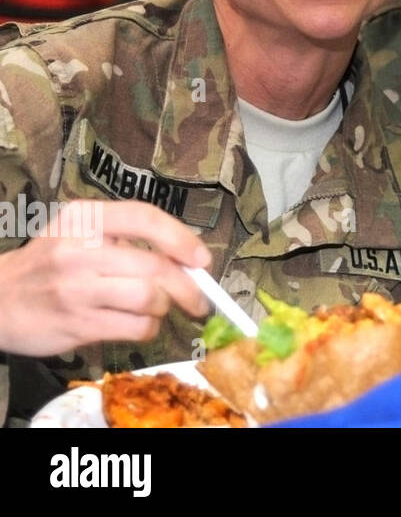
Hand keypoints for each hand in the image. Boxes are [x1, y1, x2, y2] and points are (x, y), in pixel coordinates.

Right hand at [0, 200, 210, 356]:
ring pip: (149, 299)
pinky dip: (149, 329)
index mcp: (85, 218)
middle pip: (155, 266)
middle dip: (189, 287)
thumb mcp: (78, 232)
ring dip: (165, 308)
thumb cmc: (49, 263)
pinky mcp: (76, 324)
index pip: (145, 219)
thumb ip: (126, 237)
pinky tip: (141, 326)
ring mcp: (76, 289)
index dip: (181, 239)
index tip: (202, 260)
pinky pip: (134, 327)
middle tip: (200, 300)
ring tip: (158, 309)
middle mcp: (79, 250)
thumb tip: (188, 258)